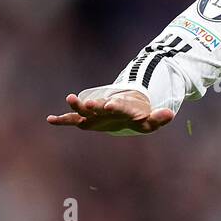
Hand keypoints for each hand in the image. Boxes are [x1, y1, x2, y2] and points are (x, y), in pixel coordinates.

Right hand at [46, 90, 174, 132]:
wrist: (126, 108)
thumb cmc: (139, 115)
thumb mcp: (151, 121)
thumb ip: (159, 118)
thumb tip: (170, 113)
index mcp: (123, 107)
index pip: (120, 106)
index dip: (115, 105)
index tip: (110, 104)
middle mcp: (107, 108)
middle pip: (100, 106)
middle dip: (95, 105)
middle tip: (88, 103)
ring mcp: (96, 112)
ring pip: (85, 109)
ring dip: (78, 106)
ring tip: (70, 99)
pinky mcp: (87, 118)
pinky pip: (73, 119)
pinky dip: (63, 119)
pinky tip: (50, 119)